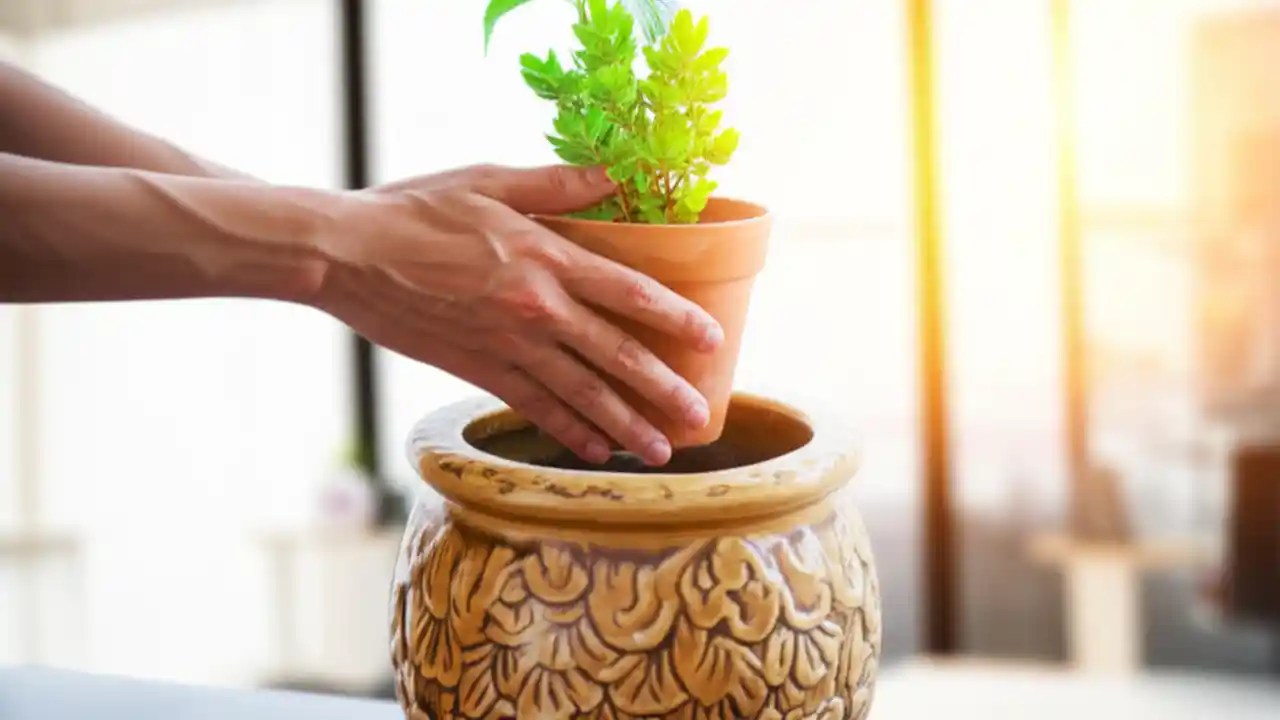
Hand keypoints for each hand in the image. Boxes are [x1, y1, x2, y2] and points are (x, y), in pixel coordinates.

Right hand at [313, 164, 723, 465]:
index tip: (711, 340)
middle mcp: (536, 309)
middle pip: (616, 356)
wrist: (347, 254)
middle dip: (662, 390)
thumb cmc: (417, 208)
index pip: (630, 293)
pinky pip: (534, 407)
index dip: (676, 318)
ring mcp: (507, 346)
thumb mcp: (490, 180)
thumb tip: (618, 173)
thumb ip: (558, 184)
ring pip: (580, 394)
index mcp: (545, 257)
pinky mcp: (477, 370)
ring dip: (624, 425)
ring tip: (660, 452)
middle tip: (698, 416)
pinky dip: (567, 431)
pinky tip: (595, 451)